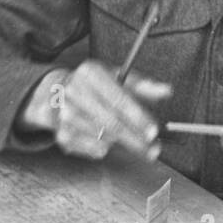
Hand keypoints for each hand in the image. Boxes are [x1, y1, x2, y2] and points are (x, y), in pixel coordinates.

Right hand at [17, 61, 169, 160]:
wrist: (55, 92)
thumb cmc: (94, 85)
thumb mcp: (117, 77)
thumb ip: (143, 86)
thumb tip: (167, 91)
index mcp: (90, 73)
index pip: (119, 99)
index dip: (138, 117)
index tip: (154, 131)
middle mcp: (74, 92)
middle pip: (111, 123)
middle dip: (136, 140)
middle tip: (153, 150)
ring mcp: (64, 115)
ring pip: (103, 138)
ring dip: (123, 144)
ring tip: (133, 141)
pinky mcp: (61, 135)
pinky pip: (92, 149)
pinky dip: (104, 148)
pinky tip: (107, 140)